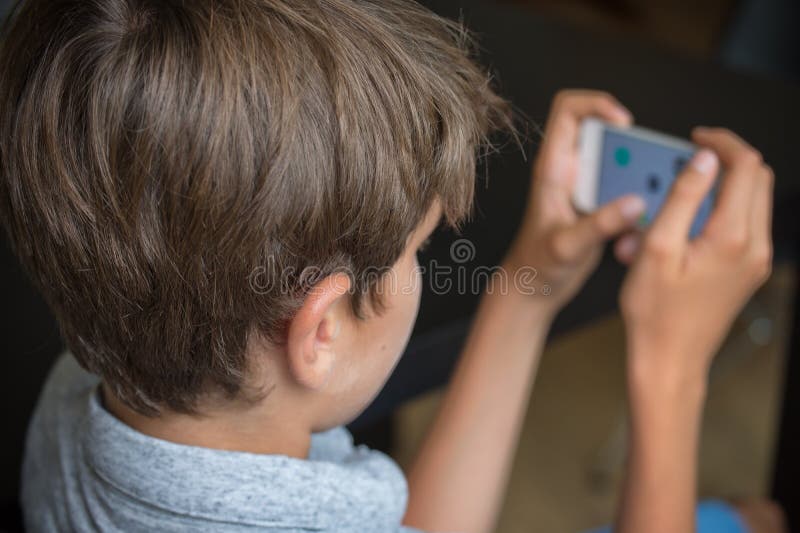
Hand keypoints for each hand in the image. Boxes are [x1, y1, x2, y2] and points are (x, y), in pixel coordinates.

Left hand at [504, 90, 645, 311]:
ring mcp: (587, 187)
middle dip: (633, 149)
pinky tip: (632, 238)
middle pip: (606, 133)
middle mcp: (571, 170)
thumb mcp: (567, 246)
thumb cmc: (537, 265)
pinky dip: (638, 206)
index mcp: (553, 168)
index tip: (624, 123)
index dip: (597, 103)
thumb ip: (599, 225)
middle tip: (649, 175)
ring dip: (639, 181)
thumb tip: (635, 202)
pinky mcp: (601, 205)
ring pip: (623, 163)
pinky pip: (629, 191)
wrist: (533, 289)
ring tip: (642, 211)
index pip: (568, 110)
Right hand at [619, 128, 772, 382]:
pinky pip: (745, 224)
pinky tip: (689, 222)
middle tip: (692, 158)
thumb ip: (682, 197)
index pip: (745, 166)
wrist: (669, 359)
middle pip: (757, 179)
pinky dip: (723, 209)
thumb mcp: (657, 247)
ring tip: (685, 192)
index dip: (722, 143)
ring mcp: (755, 261)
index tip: (696, 138)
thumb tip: (703, 159)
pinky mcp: (748, 271)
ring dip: (725, 185)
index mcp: (733, 237)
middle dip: (727, 159)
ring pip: (754, 200)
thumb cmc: (655, 312)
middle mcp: (754, 247)